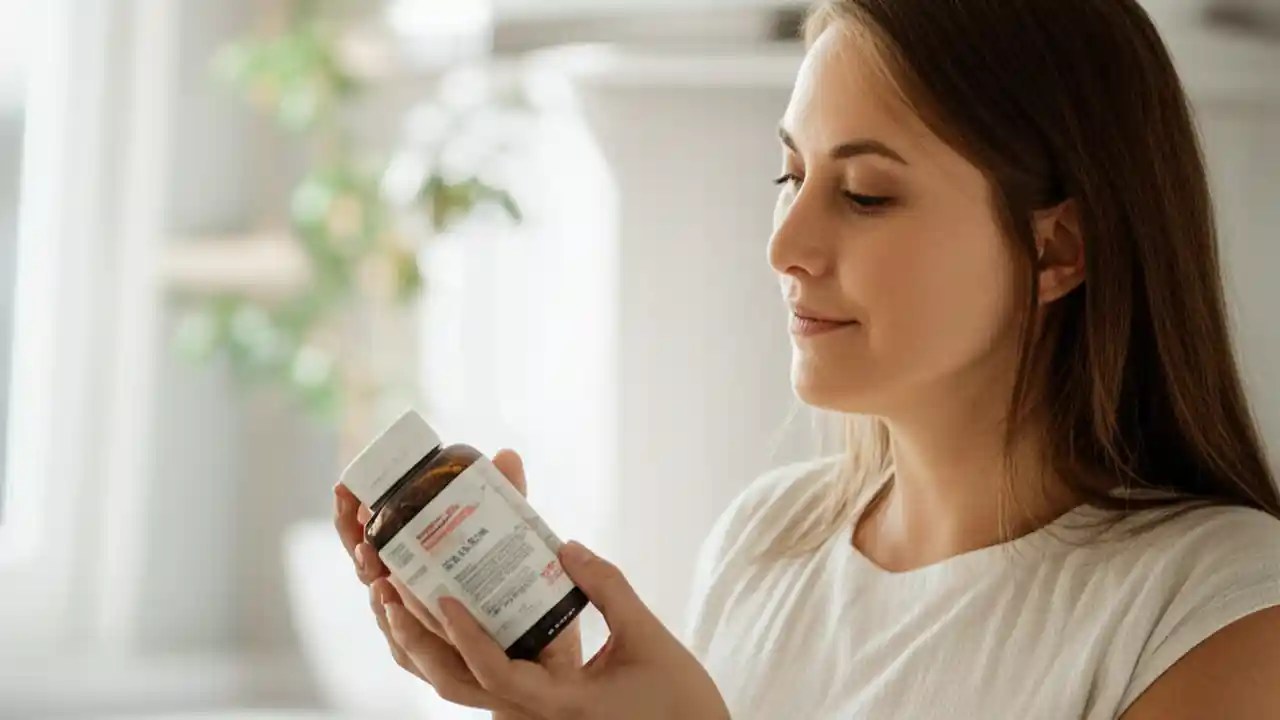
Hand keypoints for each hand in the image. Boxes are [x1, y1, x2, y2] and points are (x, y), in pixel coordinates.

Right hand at [332, 449, 582, 714]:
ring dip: (375, 589)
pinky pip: (409, 652)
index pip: (373, 536)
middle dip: (354, 544)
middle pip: (368, 570)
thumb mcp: (515, 540)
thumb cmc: (524, 592)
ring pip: (383, 613)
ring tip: (378, 573)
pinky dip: (401, 632)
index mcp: (419, 564)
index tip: (346, 488)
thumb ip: (509, 500)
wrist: (550, 650)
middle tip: (358, 523)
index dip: (353, 516)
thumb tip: (506, 454)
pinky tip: (396, 610)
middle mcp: (411, 598)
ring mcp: (420, 630)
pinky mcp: (441, 664)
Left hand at [406, 540, 729, 719]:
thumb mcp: (649, 638)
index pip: (495, 674)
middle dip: (416, 641)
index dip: (465, 637)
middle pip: (455, 687)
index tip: (443, 597)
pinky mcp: (538, 708)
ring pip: (460, 689)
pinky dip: (452, 652)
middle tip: (390, 590)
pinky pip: (480, 684)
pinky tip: (443, 616)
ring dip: (425, 645)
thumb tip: (566, 547)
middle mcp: (534, 716)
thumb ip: (609, 589)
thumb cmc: (680, 701)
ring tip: (399, 599)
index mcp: (559, 705)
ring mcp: (532, 716)